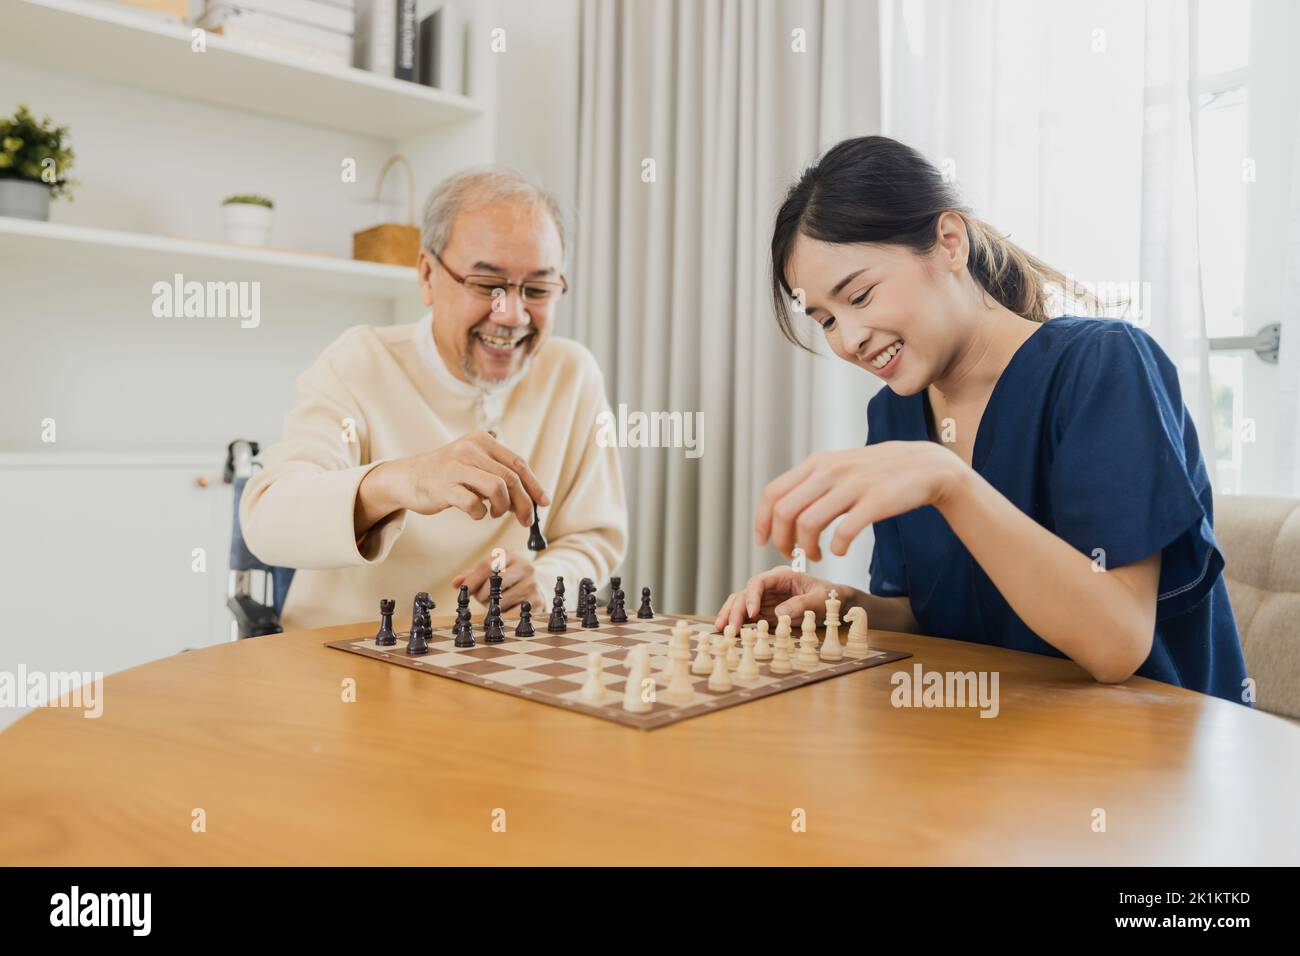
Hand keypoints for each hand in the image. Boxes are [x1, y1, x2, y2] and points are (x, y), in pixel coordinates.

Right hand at [358, 430, 549, 533]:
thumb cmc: (448, 475)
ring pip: (497, 488)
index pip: (518, 463)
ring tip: (495, 513)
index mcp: (482, 440)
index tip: (543, 502)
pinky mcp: (443, 486)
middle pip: (511, 478)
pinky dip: (480, 513)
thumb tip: (531, 498)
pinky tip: (475, 513)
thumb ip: (499, 474)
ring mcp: (456, 466)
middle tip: (526, 520)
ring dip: (502, 508)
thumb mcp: (474, 465)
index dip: (534, 485)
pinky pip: (474, 504)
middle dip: (524, 503)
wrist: (407, 478)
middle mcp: (470, 448)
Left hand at [452, 550, 543, 612]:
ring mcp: (532, 584)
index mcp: (510, 555)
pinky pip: (513, 613)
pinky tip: (502, 613)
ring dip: (492, 607)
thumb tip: (456, 582)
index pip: (487, 566)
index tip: (462, 592)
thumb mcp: (491, 574)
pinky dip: (503, 616)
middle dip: (482, 595)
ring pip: (502, 600)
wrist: (537, 587)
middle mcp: (524, 566)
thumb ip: (472, 577)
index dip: (472, 581)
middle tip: (481, 599)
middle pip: (494, 582)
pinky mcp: (537, 601)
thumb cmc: (507, 581)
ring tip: (494, 605)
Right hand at [714, 566, 854, 632]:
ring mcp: (765, 599)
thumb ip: (803, 604)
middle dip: (735, 610)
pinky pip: (746, 616)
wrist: (838, 604)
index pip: (759, 582)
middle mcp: (770, 586)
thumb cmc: (831, 597)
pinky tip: (728, 632)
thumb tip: (780, 613)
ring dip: (730, 615)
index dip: (752, 596)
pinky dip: (736, 622)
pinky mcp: (764, 612)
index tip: (752, 614)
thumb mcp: (822, 600)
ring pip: (741, 603)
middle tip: (729, 628)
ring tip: (721, 629)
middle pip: (745, 593)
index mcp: (782, 576)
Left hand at [756, 440, 965, 560]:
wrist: (924, 466)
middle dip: (782, 540)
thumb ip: (810, 483)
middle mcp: (830, 471)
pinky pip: (843, 531)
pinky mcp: (875, 502)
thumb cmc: (875, 473)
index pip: (772, 493)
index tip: (764, 541)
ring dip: (806, 548)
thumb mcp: (838, 466)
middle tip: (792, 554)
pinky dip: (835, 547)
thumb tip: (779, 509)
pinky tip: (839, 550)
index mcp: (817, 464)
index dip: (762, 521)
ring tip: (816, 555)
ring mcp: (852, 485)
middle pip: (784, 512)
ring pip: (808, 523)